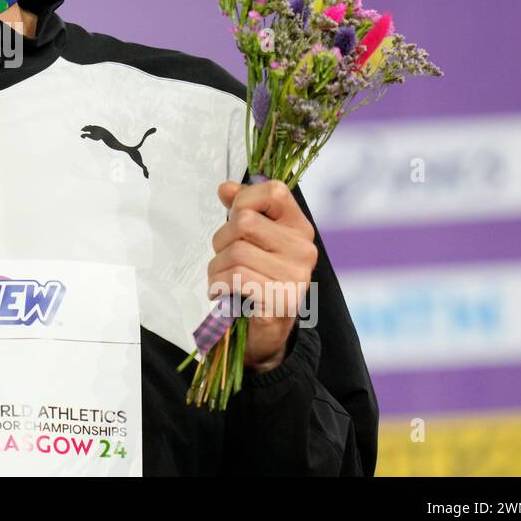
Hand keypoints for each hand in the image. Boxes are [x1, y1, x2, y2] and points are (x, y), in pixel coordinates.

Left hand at [209, 179, 316, 372]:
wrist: (266, 333)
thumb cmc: (257, 280)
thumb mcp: (251, 241)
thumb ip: (241, 211)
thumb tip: (225, 187)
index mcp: (299, 228)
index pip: (274, 191)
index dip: (245, 199)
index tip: (235, 218)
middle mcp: (303, 249)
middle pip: (245, 221)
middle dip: (221, 239)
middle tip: (223, 258)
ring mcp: (295, 275)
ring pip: (236, 252)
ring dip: (216, 268)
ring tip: (221, 280)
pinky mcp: (281, 299)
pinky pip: (236, 278)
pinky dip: (219, 285)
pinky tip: (222, 293)